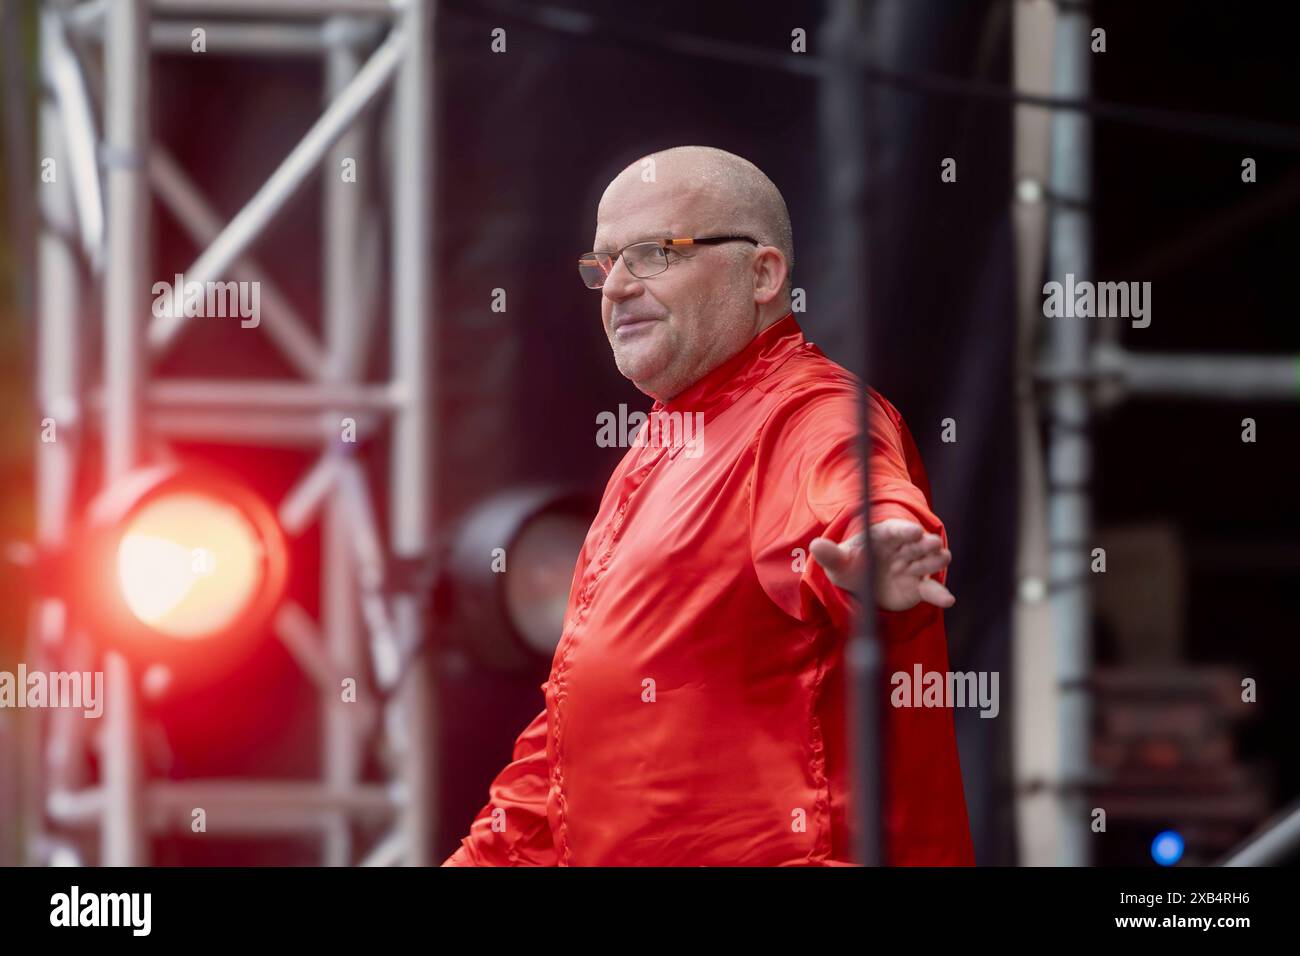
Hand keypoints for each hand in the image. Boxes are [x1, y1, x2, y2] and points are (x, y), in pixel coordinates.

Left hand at [809, 518, 954, 611]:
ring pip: (931, 561)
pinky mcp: (920, 586)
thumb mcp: (839, 562)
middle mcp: (904, 548)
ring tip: (937, 561)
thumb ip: (831, 555)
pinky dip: (940, 594)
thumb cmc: (851, 567)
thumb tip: (815, 545)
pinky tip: (947, 600)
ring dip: (934, 561)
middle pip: (919, 542)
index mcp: (885, 535)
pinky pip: (931, 589)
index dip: (906, 530)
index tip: (914, 531)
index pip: (897, 530)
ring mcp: (914, 566)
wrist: (861, 588)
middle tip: (930, 543)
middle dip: (925, 543)